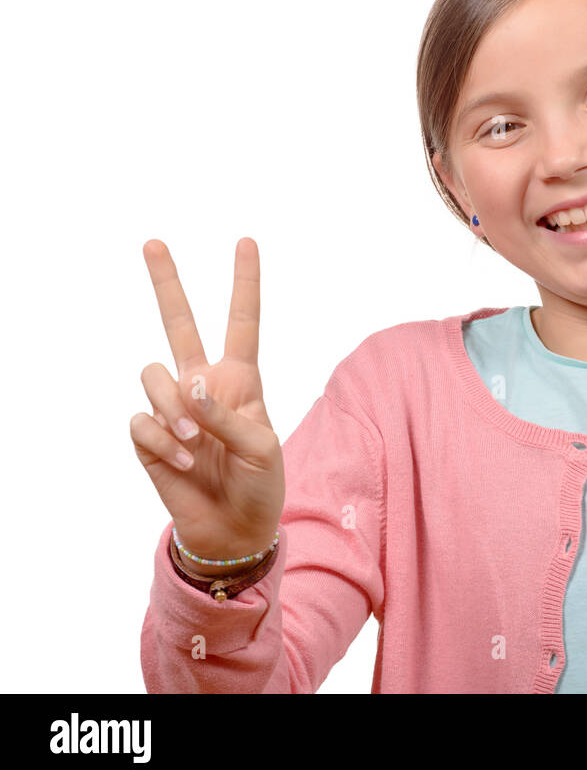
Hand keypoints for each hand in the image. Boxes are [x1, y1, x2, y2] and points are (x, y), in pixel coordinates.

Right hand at [129, 238, 284, 562]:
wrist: (233, 529)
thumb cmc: (259, 484)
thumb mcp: (261, 448)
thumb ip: (228, 414)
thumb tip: (189, 384)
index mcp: (240, 379)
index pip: (242, 321)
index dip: (245, 283)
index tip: (246, 241)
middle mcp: (202, 384)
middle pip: (179, 323)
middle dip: (166, 282)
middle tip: (153, 242)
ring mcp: (172, 408)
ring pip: (154, 377)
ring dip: (174, 412)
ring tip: (198, 448)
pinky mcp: (149, 436)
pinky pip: (143, 423)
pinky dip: (165, 445)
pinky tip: (183, 465)